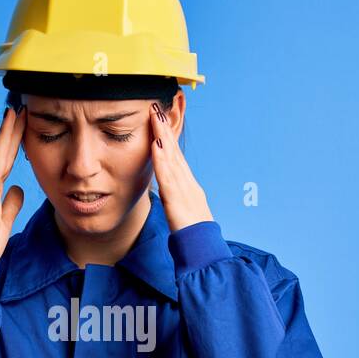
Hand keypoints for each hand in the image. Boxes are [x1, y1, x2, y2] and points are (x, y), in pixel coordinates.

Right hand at [0, 106, 26, 259]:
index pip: (6, 162)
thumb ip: (11, 203)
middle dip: (12, 131)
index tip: (24, 124)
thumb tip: (18, 187)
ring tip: (11, 114)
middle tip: (19, 109)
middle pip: (2, 154)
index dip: (16, 143)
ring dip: (3, 135)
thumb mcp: (3, 221)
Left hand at [149, 101, 212, 231]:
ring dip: (163, 136)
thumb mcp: (183, 213)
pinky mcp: (177, 200)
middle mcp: (187, 183)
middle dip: (165, 128)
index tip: (160, 120)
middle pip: (175, 151)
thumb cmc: (194, 235)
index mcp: (188, 186)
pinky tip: (156, 145)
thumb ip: (175, 201)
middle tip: (156, 107)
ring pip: (172, 158)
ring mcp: (184, 189)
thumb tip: (166, 194)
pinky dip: (162, 160)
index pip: (176, 157)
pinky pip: (168, 176)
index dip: (168, 138)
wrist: (204, 249)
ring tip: (154, 116)